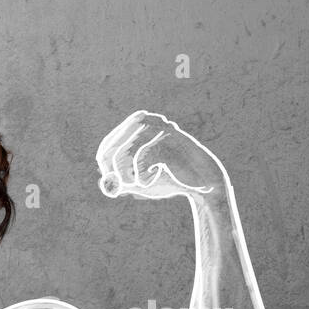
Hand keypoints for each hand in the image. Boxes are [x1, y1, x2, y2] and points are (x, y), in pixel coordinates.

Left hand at [96, 111, 222, 200]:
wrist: (203, 183)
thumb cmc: (170, 180)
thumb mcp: (140, 184)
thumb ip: (122, 183)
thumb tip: (105, 183)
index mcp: (136, 129)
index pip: (107, 144)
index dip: (105, 165)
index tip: (114, 182)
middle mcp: (146, 122)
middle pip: (112, 147)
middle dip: (114, 171)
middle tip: (123, 186)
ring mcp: (158, 128)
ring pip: (125, 152)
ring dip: (128, 174)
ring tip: (140, 184)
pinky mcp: (169, 137)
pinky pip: (143, 157)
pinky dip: (143, 174)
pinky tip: (154, 177)